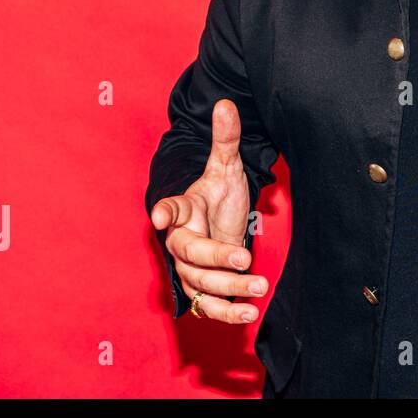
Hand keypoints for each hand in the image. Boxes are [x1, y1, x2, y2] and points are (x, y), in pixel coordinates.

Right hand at [149, 98, 268, 322]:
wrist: (220, 221)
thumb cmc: (220, 195)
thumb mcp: (226, 167)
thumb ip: (224, 139)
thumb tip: (225, 103)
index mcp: (184, 209)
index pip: (169, 209)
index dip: (163, 213)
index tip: (159, 218)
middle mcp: (182, 241)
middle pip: (190, 254)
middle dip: (216, 259)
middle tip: (245, 258)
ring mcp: (190, 268)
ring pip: (201, 284)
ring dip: (229, 289)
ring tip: (258, 288)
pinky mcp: (203, 288)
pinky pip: (208, 306)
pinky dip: (226, 313)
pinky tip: (249, 314)